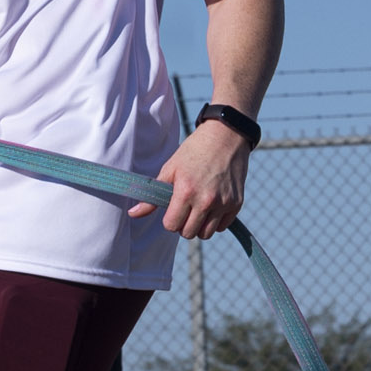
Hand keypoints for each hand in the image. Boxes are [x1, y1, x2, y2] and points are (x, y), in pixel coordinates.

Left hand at [134, 120, 251, 237]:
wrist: (226, 136)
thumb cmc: (194, 151)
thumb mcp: (170, 168)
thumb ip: (152, 194)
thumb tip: (133, 214)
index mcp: (186, 191)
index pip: (171, 226)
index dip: (169, 220)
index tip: (172, 209)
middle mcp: (206, 200)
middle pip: (188, 233)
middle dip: (182, 225)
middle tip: (184, 210)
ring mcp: (223, 203)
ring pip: (206, 234)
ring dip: (199, 226)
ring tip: (197, 210)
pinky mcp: (237, 203)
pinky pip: (222, 227)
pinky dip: (215, 222)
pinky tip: (212, 206)